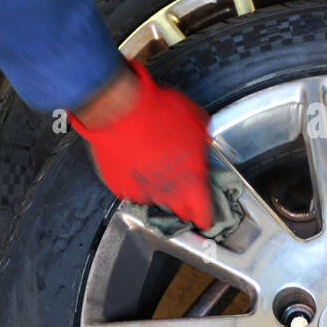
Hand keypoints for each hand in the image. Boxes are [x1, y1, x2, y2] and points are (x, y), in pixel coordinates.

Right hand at [70, 59, 213, 228]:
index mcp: (192, 182)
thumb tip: (203, 139)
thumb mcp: (196, 121)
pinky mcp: (119, 188)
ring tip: (156, 171)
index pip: (204, 215)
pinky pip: (132, 191)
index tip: (206, 214)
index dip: (206, 215)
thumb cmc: (160, 114)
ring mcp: (142, 193)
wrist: (122, 111)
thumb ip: (202, 139)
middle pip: (181, 214)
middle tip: (184, 193)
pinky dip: (136, 183)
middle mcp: (168, 194)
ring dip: (159, 191)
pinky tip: (137, 167)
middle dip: (184, 206)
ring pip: (156, 201)